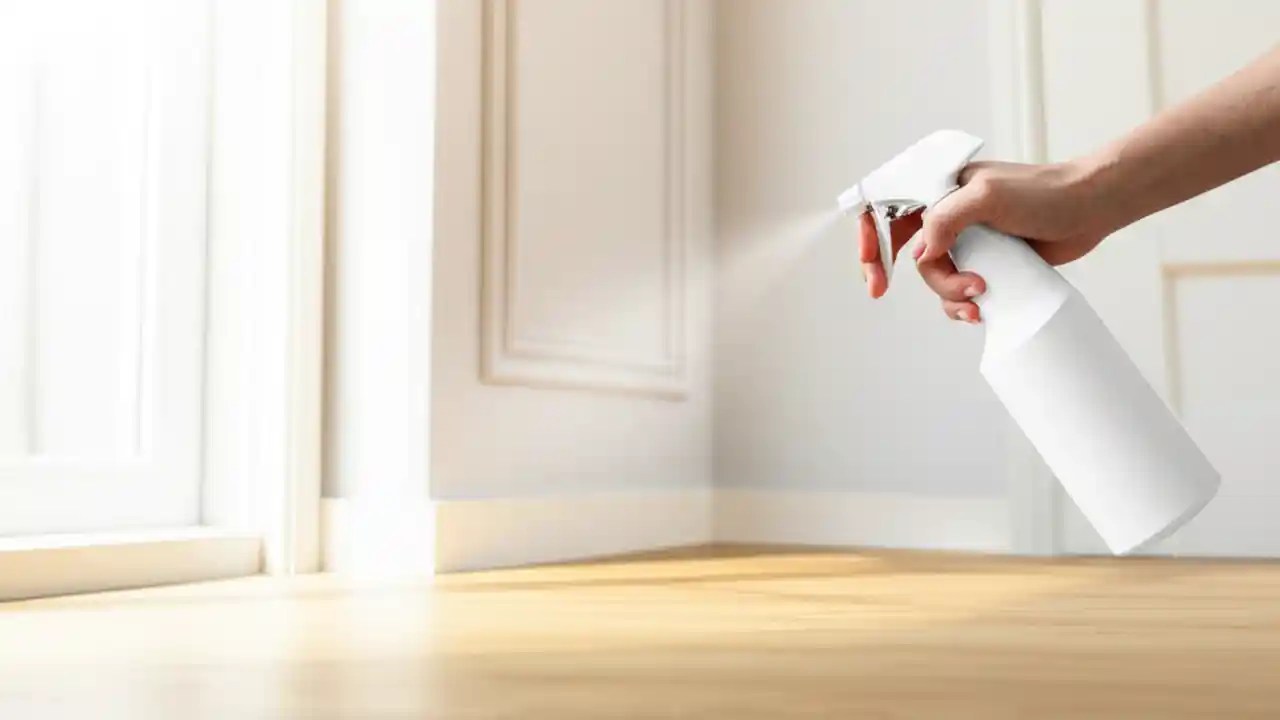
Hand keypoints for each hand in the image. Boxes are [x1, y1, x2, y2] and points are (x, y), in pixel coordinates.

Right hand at [858, 159, 1111, 322]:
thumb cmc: (1044, 193)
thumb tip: (920, 254)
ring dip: (951, 295)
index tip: (875, 275)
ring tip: (980, 296)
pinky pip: (958, 292)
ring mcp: (968, 242)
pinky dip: (963, 305)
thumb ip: (946, 218)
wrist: (1090, 209)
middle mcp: (948, 216)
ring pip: (937, 279)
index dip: (871, 242)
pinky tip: (982, 309)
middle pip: (912, 257)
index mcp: (939, 191)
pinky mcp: (987, 264)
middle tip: (955, 294)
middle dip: (931, 280)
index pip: (887, 212)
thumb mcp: (987, 196)